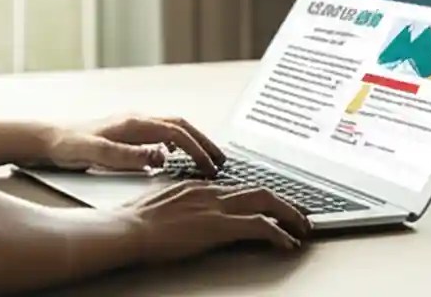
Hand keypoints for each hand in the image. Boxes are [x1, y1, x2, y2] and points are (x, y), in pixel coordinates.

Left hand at [43, 115, 225, 176]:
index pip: (177, 134)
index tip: (210, 168)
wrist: (47, 138)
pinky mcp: (125, 131)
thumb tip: (159, 156)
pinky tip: (172, 155)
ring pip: (172, 127)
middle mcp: (135, 120)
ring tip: (206, 157)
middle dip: (203, 142)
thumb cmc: (68, 146)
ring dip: (192, 140)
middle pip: (180, 125)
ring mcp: (131, 124)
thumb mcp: (95, 153)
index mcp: (133, 124)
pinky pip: (159, 132)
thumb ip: (127, 155)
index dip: (197, 150)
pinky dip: (175, 141)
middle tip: (221, 161)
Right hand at [122, 182, 309, 262]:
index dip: (261, 199)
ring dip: (289, 216)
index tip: (274, 208)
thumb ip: (183, 207)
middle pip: (259, 191)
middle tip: (300, 217)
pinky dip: (278, 233)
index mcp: (197, 186)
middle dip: (285, 203)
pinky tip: (287, 243)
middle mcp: (210, 191)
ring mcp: (215, 207)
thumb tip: (191, 217)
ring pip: (265, 202)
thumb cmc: (137, 222)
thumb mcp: (164, 207)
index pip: (239, 188)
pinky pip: (258, 225)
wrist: (128, 229)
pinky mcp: (218, 225)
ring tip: (302, 230)